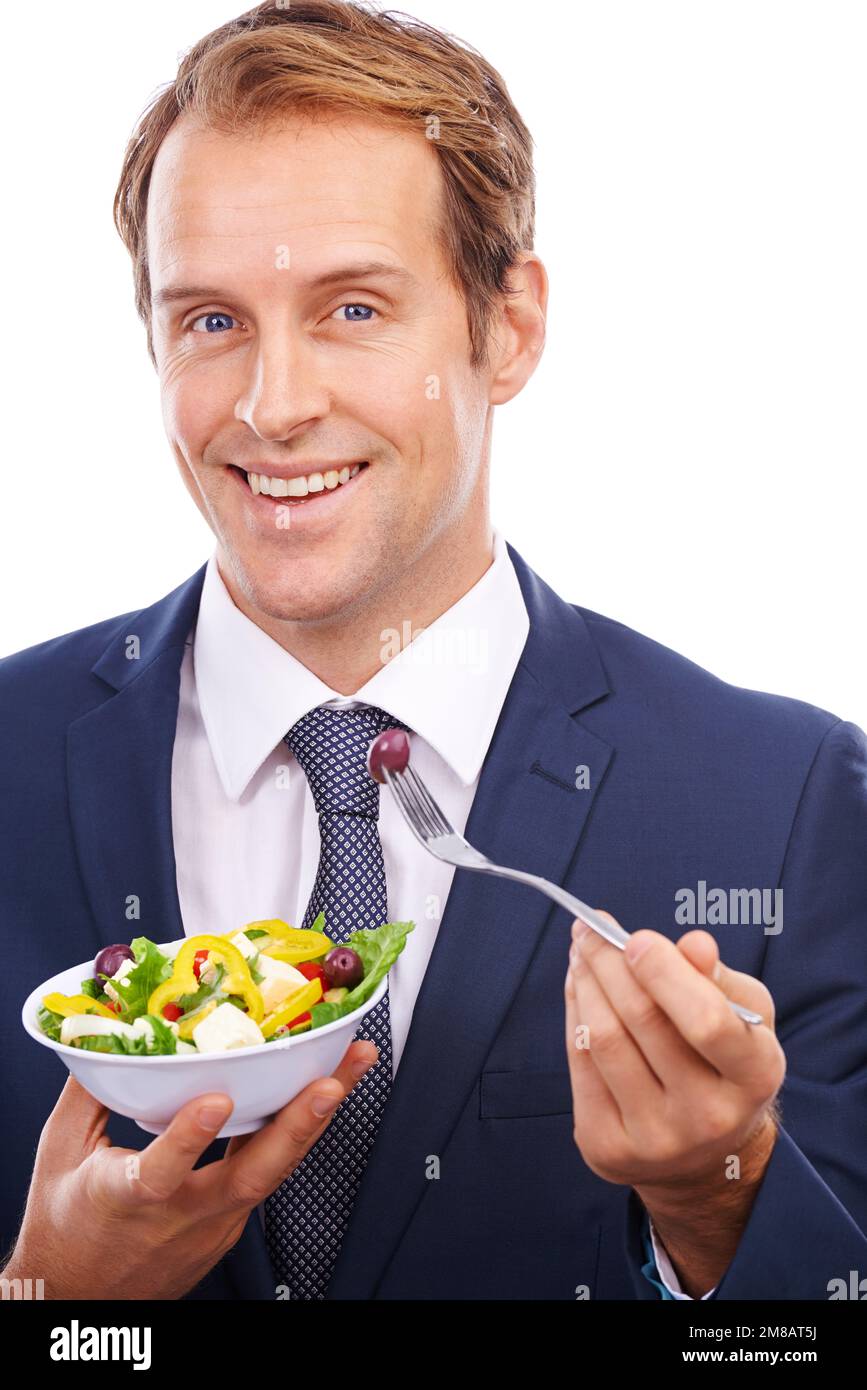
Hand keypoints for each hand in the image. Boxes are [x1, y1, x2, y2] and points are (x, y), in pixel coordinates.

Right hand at [1, 1039, 377, 1299]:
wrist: (79, 1300)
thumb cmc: (66, 1229)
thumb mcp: (61, 1153)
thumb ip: (89, 1092)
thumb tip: (109, 1033)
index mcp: (126, 1199)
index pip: (161, 1173)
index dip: (190, 1138)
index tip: (215, 1100)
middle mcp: (180, 1217)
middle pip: (250, 1176)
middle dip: (298, 1125)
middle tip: (332, 1080)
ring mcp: (212, 1227)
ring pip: (273, 1172)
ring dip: (316, 1119)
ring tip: (352, 1066)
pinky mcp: (230, 1228)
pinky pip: (268, 1175)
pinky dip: (296, 1133)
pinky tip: (322, 1094)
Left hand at [564, 913, 785, 1292]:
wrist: (703, 1152)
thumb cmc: (723, 1058)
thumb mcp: (743, 1014)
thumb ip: (717, 977)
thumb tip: (693, 944)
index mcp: (755, 1076)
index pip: (707, 1020)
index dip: (664, 972)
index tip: (634, 937)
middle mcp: (708, 1117)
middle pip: (644, 1021)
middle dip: (609, 963)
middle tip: (589, 929)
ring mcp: (656, 1139)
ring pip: (605, 1039)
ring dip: (585, 984)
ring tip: (581, 952)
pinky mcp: (609, 1148)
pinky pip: (581, 1064)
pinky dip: (575, 1015)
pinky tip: (578, 989)